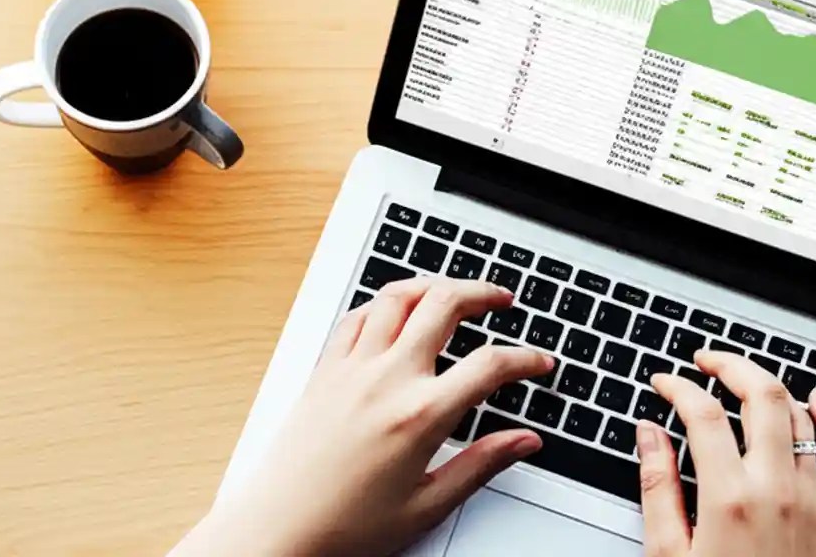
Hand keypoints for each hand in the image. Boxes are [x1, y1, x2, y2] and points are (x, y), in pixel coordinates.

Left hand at [170, 277, 553, 556]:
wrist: (276, 532)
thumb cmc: (345, 527)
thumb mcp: (428, 504)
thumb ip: (482, 465)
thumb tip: (524, 442)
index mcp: (420, 415)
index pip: (489, 366)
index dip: (525, 358)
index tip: (539, 362)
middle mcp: (386, 380)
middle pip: (444, 304)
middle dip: (482, 293)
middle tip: (502, 299)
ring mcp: (351, 369)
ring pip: (398, 296)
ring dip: (434, 284)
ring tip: (454, 291)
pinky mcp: (324, 370)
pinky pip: (358, 316)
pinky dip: (385, 302)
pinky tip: (396, 309)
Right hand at [636, 351, 815, 556]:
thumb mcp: (669, 553)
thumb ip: (657, 486)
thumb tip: (648, 434)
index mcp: (728, 498)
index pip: (701, 413)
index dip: (678, 386)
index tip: (664, 382)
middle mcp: (775, 489)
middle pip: (760, 395)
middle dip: (730, 365)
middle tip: (706, 360)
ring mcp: (812, 500)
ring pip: (800, 416)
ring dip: (773, 386)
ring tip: (746, 378)